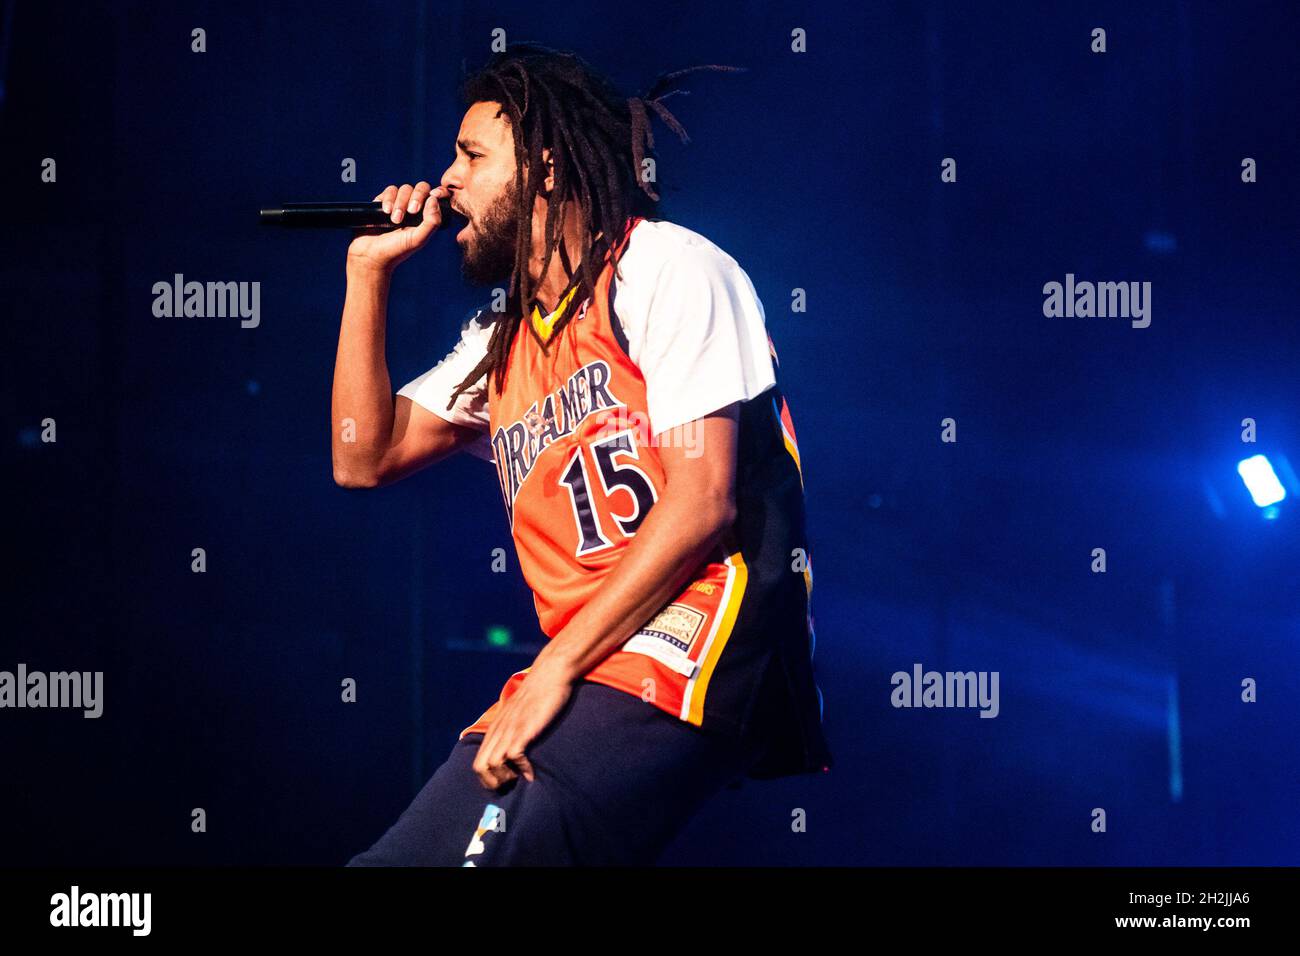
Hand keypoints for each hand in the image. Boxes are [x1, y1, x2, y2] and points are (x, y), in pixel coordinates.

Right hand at [346, 182, 445, 273]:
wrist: (370, 255)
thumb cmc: (396, 250)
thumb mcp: (418, 239)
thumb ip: (431, 222)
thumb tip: (434, 199)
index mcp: (425, 218)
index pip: (435, 197)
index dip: (436, 193)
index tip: (432, 198)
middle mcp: (413, 209)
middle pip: (420, 188)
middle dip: (416, 197)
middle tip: (411, 211)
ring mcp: (398, 204)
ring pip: (404, 188)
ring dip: (400, 203)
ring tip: (395, 220)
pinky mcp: (383, 202)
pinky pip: (389, 190)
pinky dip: (388, 199)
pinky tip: (385, 212)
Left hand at [472, 655, 576, 789]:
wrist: (550, 673)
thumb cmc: (538, 693)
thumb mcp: (517, 711)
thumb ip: (511, 726)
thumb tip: (513, 745)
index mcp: (495, 728)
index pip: (478, 763)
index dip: (488, 779)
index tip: (506, 782)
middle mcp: (499, 730)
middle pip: (480, 767)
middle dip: (494, 783)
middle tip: (513, 784)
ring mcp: (511, 729)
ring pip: (493, 763)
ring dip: (507, 778)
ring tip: (521, 778)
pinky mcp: (525, 727)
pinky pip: (514, 755)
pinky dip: (522, 769)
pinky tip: (532, 772)